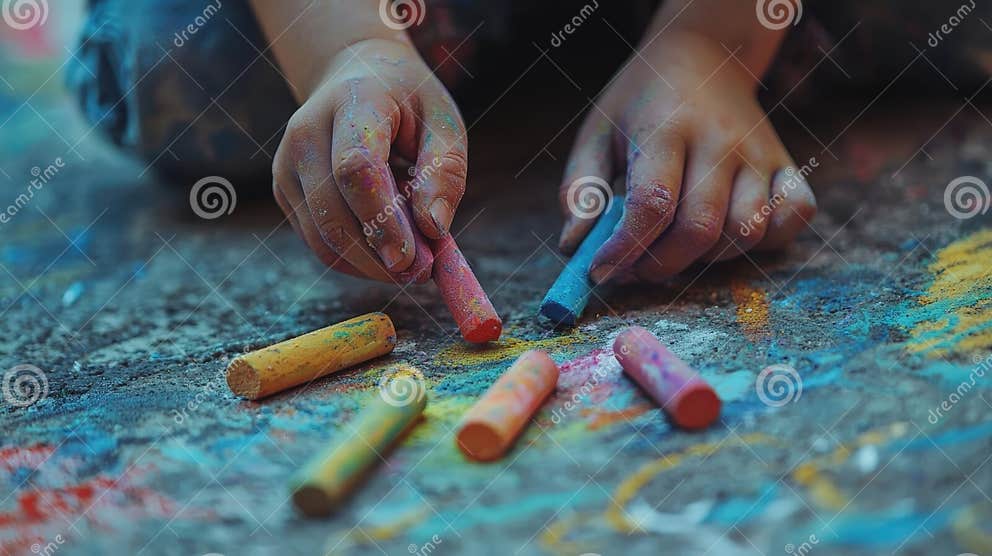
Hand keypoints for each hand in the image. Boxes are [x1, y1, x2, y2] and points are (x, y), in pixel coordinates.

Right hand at [272, 39, 466, 282]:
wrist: (356, 76)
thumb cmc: (408, 103)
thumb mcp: (443, 122)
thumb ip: (445, 171)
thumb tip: (434, 229)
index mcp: (352, 103)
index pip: (355, 167)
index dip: (382, 219)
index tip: (412, 258)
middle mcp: (306, 132)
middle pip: (332, 211)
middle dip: (377, 255)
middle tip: (421, 274)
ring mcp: (287, 164)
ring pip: (321, 237)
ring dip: (369, 264)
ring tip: (412, 262)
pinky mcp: (285, 191)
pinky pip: (319, 243)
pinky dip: (355, 259)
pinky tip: (386, 249)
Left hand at [558, 31, 816, 283]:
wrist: (702, 57)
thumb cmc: (642, 104)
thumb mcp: (597, 132)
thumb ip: (580, 187)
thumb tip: (574, 245)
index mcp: (666, 128)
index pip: (653, 204)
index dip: (625, 249)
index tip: (601, 270)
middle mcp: (720, 140)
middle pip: (699, 229)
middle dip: (660, 265)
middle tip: (634, 268)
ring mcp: (760, 152)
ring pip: (746, 233)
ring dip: (707, 259)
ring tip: (676, 245)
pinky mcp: (786, 163)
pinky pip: (795, 216)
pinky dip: (768, 239)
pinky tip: (730, 234)